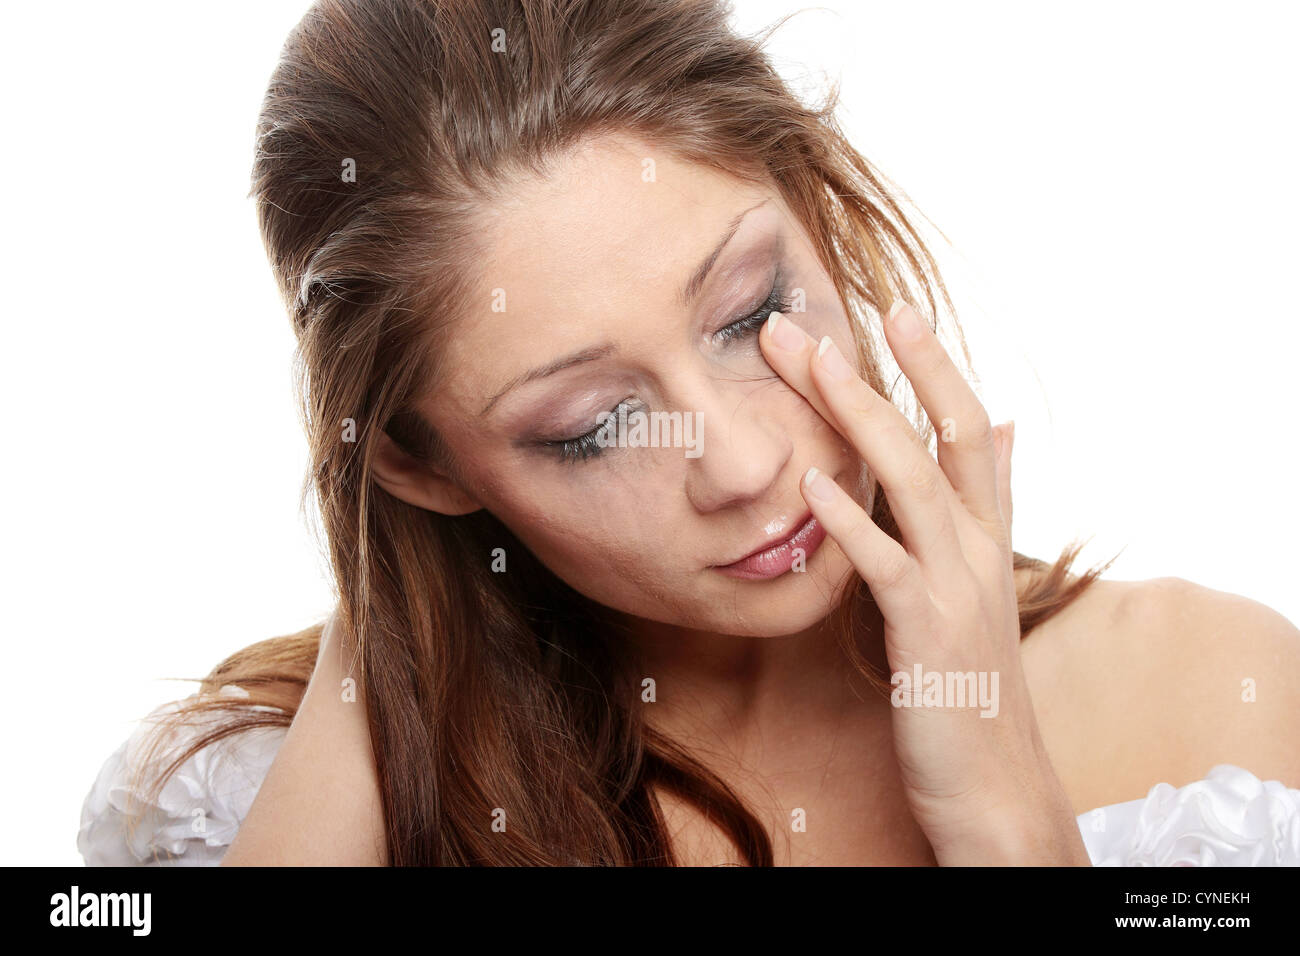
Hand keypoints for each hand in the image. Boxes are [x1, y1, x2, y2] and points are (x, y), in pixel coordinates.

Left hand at [759, 302, 1089, 864]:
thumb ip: (987, 509)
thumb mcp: (983, 590)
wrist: (994, 786)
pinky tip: (809, 482)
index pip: (970, 432)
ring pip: (914, 481)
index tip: (896, 312)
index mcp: (987, 538)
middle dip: (894, 370)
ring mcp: (957, 589)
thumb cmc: (971, 687)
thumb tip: (1007, 427)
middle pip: (943, 438)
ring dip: (861, 416)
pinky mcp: (926, 633)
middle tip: (835, 316)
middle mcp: (980, 551)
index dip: (938, 369)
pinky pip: (884, 565)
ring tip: (813, 363)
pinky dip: (849, 519)